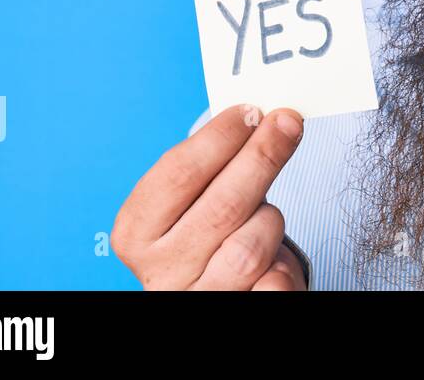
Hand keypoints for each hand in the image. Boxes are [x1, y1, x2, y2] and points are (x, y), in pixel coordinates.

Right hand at [112, 104, 307, 289]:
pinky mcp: (235, 312)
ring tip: (266, 218)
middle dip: (262, 156)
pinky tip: (276, 259)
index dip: (219, 138)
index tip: (251, 112)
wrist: (213, 292)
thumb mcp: (192, 203)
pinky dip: (283, 266)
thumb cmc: (206, 240)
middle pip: (222, 205)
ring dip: (269, 221)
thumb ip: (214, 167)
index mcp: (137, 233)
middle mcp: (161, 271)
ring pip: (249, 247)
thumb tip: (262, 119)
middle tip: (286, 125)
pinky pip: (273, 284)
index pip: (178, 174)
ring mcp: (197, 297)